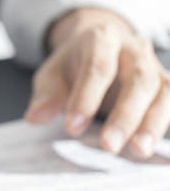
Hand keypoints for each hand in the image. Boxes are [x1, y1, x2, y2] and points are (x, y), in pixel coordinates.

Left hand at [24, 7, 169, 157]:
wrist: (100, 44)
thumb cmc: (74, 64)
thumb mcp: (52, 74)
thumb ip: (46, 95)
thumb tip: (35, 117)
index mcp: (101, 39)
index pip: (98, 67)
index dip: (86, 98)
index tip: (72, 128)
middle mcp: (135, 50)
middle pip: (138, 80)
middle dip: (124, 115)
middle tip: (109, 145)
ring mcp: (155, 67)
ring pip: (164, 91)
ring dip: (153, 123)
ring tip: (138, 151)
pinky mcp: (166, 86)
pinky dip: (166, 124)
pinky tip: (152, 146)